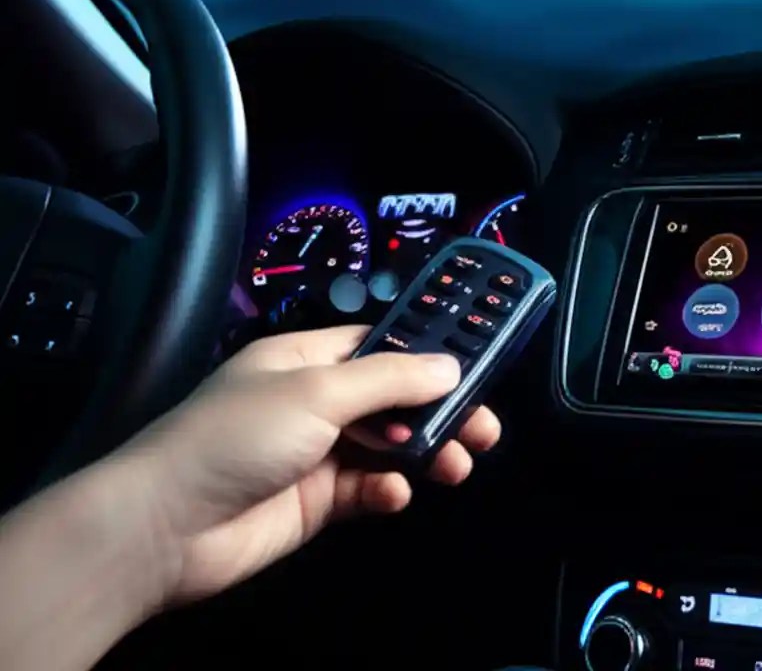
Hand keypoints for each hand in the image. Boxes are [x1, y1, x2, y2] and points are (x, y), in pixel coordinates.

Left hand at [121, 325, 499, 604]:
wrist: (167, 527)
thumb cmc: (233, 438)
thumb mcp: (316, 392)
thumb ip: (389, 380)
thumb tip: (449, 367)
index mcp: (303, 359)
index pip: (378, 346)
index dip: (426, 353)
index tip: (475, 366)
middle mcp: (312, 401)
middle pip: (393, 399)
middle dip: (439, 411)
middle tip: (483, 427)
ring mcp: (315, 452)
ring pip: (389, 446)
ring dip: (425, 453)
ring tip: (455, 464)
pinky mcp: (317, 501)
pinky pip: (368, 489)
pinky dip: (387, 490)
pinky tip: (392, 493)